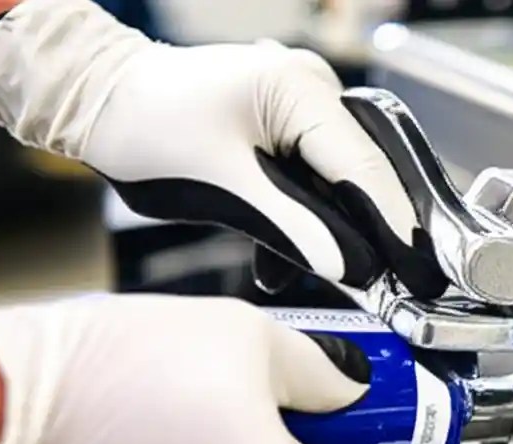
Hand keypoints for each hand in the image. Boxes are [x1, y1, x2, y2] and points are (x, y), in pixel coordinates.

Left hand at [0, 0, 447, 296]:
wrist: (98, 102)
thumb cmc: (145, 128)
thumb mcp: (223, 186)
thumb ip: (293, 227)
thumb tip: (350, 268)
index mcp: (301, 89)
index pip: (363, 168)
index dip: (393, 225)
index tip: (415, 271)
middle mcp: (313, 90)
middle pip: (363, 175)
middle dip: (375, 232)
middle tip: (399, 284)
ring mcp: (301, 107)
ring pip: (341, 183)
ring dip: (337, 232)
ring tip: (346, 282)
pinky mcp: (286, 127)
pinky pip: (315, 179)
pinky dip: (307, 220)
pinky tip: (287, 264)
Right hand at [0, 295, 365, 443]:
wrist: (19, 392)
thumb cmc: (131, 363)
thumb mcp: (253, 335)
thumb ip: (319, 369)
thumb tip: (349, 387)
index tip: (325, 417)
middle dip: (266, 438)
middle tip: (245, 384)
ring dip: (211, 443)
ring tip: (178, 387)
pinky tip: (140, 410)